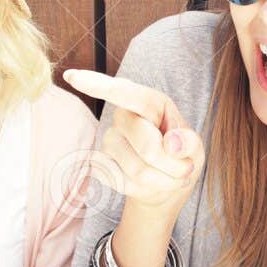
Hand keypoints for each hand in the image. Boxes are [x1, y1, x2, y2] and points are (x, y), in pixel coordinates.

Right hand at [61, 69, 204, 212]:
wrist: (167, 183)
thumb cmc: (181, 155)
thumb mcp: (195, 146)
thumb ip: (189, 142)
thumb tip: (173, 143)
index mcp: (149, 102)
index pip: (123, 93)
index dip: (97, 84)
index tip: (72, 76)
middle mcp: (123, 117)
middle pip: (150, 148)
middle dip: (175, 166)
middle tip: (186, 169)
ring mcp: (108, 140)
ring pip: (140, 172)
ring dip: (165, 181)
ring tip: (171, 176)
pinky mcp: (100, 164)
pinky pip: (126, 184)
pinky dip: (147, 190)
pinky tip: (150, 183)